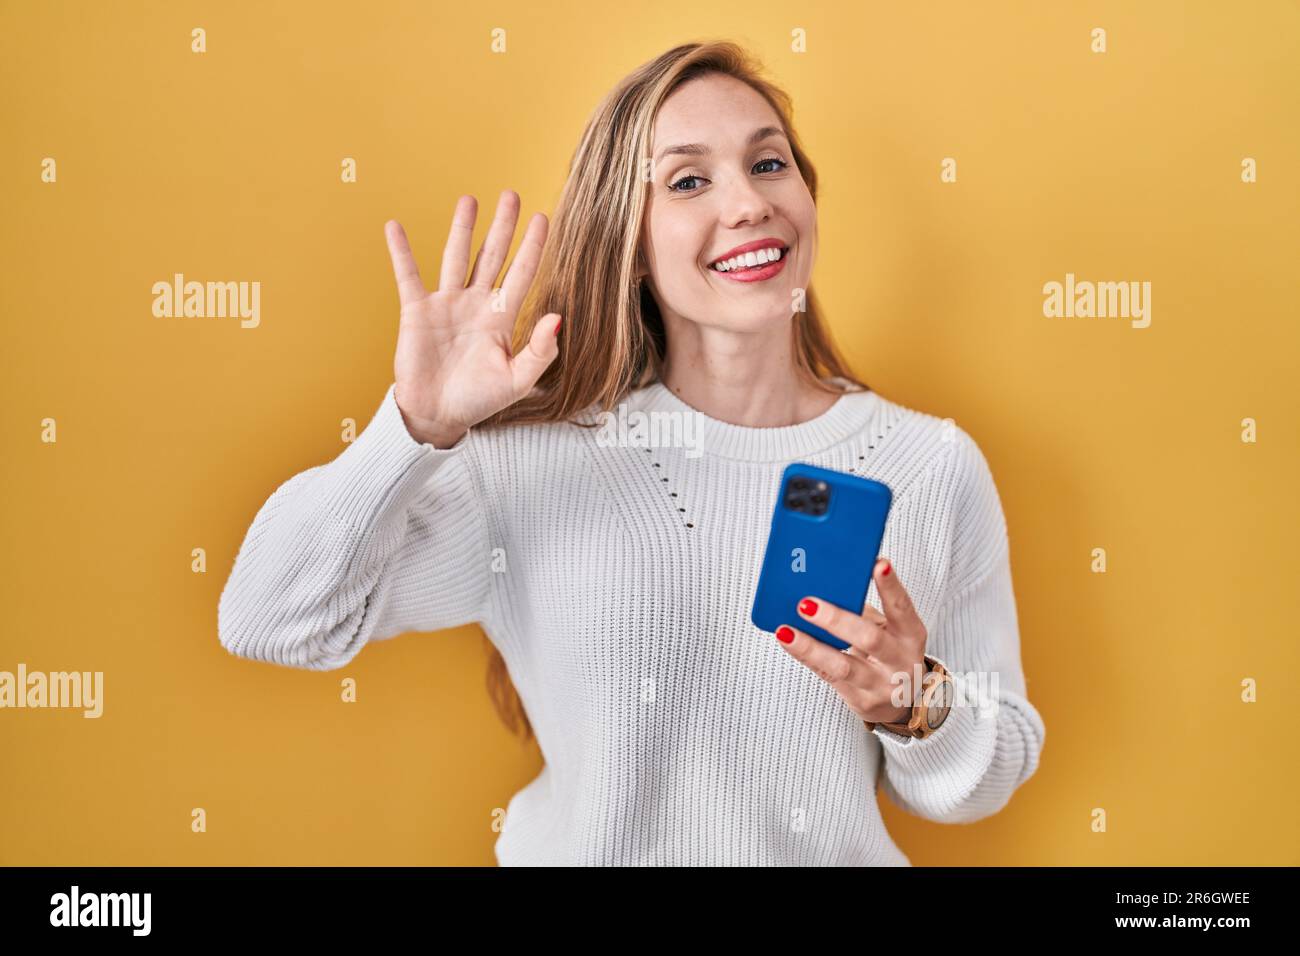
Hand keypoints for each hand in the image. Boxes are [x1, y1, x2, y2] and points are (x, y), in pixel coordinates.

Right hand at [383, 190, 561, 447]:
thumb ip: (540, 352)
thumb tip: (558, 317)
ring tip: (469, 199)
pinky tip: (395, 227)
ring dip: (461, 228)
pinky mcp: (417, 311)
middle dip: (502, 226)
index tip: (543, 217)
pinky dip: (401, 251)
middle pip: (492, 255)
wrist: (437, 415)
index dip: (533, 247)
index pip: (522, 273)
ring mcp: (446, 304)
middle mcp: (475, 304)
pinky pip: (408, 275)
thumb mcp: (516, 381)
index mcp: (501, 318)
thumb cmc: (479, 400)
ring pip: (455, 257)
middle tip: (511, 194)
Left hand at [774, 557, 928, 725]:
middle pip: (870, 638)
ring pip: (843, 666)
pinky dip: (806, 656)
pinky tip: (789, 641)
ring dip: (811, 646)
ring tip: (786, 630)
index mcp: (911, 635)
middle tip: (807, 603)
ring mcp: (882, 685)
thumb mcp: (889, 630)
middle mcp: (901, 661)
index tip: (878, 564)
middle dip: (836, 619)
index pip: (902, 607)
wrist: (902, 701)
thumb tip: (823, 585)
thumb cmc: (889, 653)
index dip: (891, 586)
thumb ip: (863, 611)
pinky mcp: (861, 701)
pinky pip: (828, 675)